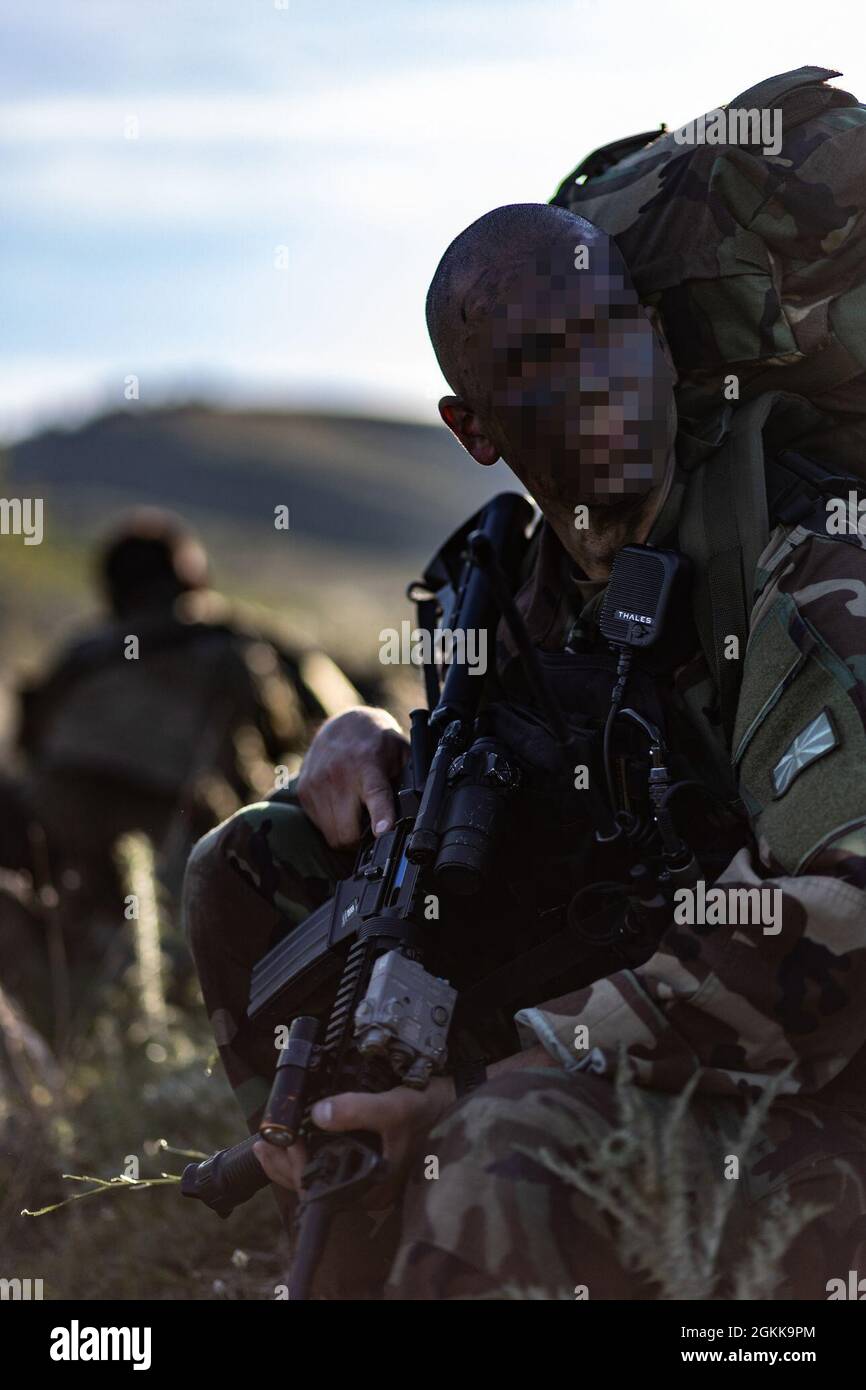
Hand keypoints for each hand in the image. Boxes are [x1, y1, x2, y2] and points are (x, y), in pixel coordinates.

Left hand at [253, 1076, 455, 1205]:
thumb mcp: (395, 1107)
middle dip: (283, 1165)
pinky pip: (328, 1163)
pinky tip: (295, 1138)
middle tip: (263, 1142)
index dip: (295, 1166)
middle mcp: (366, 1188)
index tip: (280, 1140)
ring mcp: (365, 1176)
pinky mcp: (364, 1160)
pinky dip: (307, 1153)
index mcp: (372, 1186)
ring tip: (268, 1142)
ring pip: (318, 1176)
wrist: (457, 1100)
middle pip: (313, 1186)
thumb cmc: (431, 1109)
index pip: (322, 1188)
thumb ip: (358, 1110)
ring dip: (290, 1160)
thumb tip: (319, 1113)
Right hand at [297, 706, 408, 848]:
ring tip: (356, 818)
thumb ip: (409, 780)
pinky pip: (319, 825)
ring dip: (345, 834)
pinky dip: (331, 824)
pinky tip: (341, 809)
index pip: (375, 794)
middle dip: (360, 840)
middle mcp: (339, 774)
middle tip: (371, 832)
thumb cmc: (377, 742)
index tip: (383, 831)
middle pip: (347, 830)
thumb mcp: (401, 754)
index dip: (381, 816)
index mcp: (368, 765)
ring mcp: (317, 784)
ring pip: (332, 834)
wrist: (342, 724)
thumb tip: (421, 808)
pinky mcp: (304, 790)